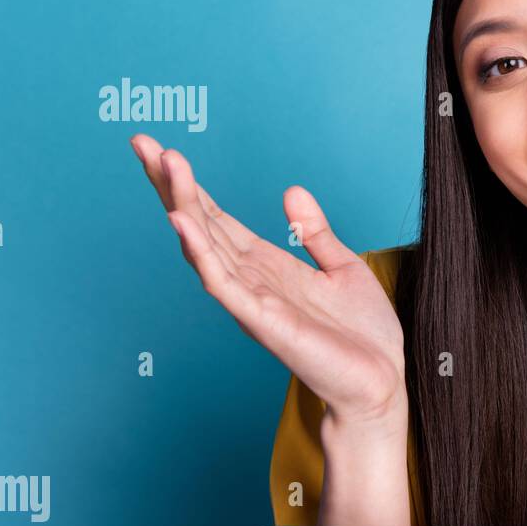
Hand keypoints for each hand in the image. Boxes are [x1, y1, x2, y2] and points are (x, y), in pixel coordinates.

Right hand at [129, 133, 407, 432]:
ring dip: (183, 206)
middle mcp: (251, 280)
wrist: (382, 382)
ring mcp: (252, 301)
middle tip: (144, 143)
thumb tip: (292, 191)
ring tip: (165, 165)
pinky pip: (224, 285)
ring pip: (205, 247)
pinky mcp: (263, 322)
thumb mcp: (344, 268)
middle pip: (200, 225)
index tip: (161, 149)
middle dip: (172, 185)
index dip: (190, 185)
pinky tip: (183, 224)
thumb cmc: (362, 337)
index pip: (217, 218)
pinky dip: (202, 254)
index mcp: (267, 265)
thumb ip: (314, 232)